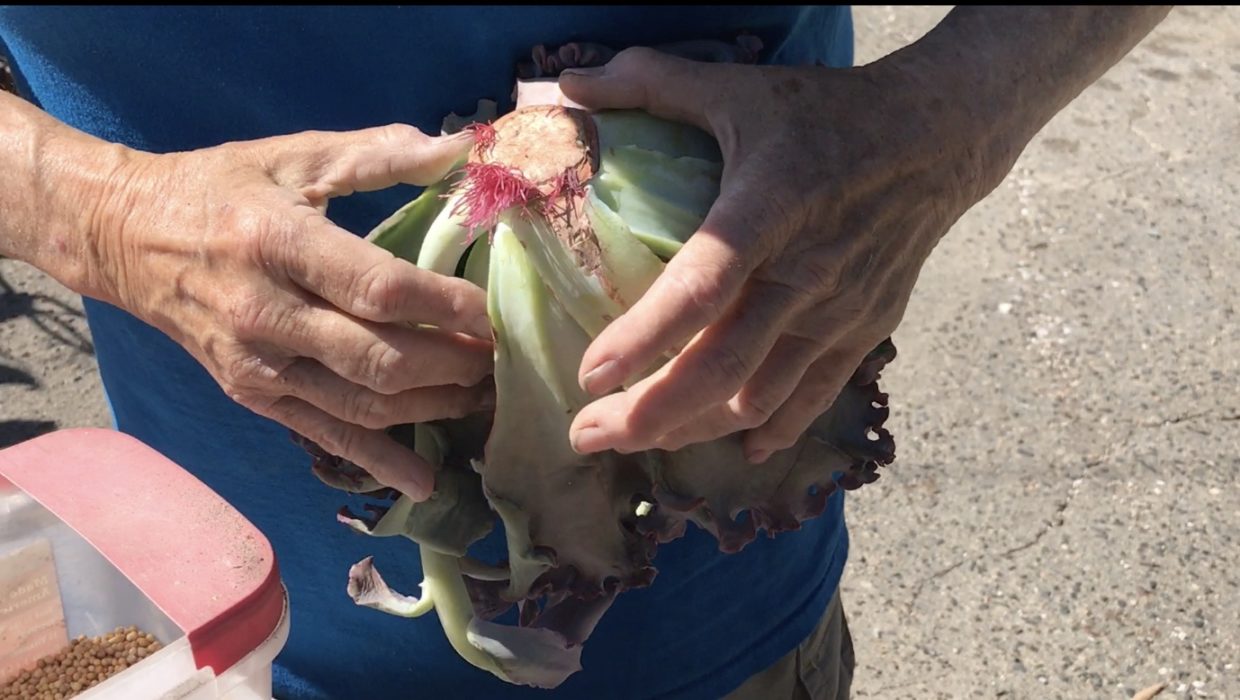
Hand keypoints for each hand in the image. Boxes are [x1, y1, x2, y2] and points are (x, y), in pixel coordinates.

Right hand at [88, 125, 492, 499]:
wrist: (123, 235)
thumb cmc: (218, 189)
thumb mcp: (293, 156)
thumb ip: (376, 154)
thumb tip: (456, 147)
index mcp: (279, 243)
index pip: (380, 289)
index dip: (446, 309)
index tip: (495, 315)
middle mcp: (267, 313)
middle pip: (379, 358)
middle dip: (453, 366)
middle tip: (500, 360)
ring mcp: (257, 364)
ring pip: (362, 403)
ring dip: (432, 407)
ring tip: (481, 398)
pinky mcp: (250, 395)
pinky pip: (325, 433)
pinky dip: (377, 459)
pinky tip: (423, 479)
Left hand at [559, 48, 999, 462]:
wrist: (938, 140)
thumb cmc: (827, 115)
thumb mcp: (740, 88)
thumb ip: (651, 82)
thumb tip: (568, 84)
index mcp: (769, 208)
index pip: (701, 287)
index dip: (645, 337)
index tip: (590, 376)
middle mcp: (806, 271)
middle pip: (722, 364)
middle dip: (649, 413)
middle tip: (586, 436)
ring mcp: (839, 310)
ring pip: (760, 394)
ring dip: (694, 428)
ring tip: (634, 443)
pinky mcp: (865, 330)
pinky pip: (814, 395)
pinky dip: (774, 429)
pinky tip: (740, 450)